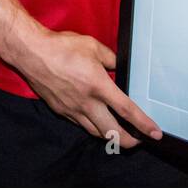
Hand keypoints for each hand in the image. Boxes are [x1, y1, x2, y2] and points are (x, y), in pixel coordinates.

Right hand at [17, 28, 161, 147]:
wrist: (31, 53)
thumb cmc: (61, 47)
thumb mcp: (92, 46)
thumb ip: (110, 58)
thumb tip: (118, 66)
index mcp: (98, 86)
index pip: (127, 111)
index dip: (143, 125)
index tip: (155, 133)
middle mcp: (87, 103)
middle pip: (113, 133)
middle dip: (129, 141)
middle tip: (138, 140)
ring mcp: (73, 109)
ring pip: (96, 133)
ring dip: (111, 136)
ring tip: (119, 134)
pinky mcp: (61, 111)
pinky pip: (81, 124)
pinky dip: (92, 127)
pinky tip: (96, 121)